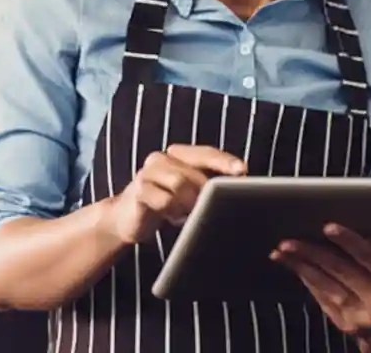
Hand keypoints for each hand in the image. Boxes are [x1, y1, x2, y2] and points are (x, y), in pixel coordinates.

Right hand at [103, 144, 245, 244]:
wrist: (127, 217)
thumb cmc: (165, 203)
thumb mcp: (188, 192)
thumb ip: (207, 185)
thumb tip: (237, 189)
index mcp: (178, 155)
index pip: (205, 153)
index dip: (224, 160)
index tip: (242, 170)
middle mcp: (161, 159)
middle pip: (193, 169)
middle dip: (207, 190)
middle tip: (214, 206)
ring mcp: (147, 173)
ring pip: (179, 182)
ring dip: (189, 202)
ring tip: (190, 214)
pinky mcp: (138, 191)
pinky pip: (163, 200)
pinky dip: (173, 211)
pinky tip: (173, 218)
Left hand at [272, 227, 370, 350]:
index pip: (369, 258)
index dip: (348, 242)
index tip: (328, 227)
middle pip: (341, 271)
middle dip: (312, 254)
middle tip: (289, 240)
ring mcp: (361, 317)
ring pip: (326, 287)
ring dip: (302, 268)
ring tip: (281, 252)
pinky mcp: (347, 326)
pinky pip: (324, 300)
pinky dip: (309, 283)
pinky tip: (296, 268)